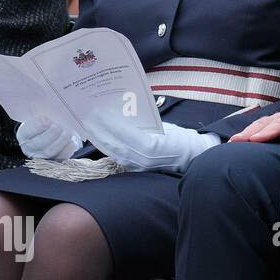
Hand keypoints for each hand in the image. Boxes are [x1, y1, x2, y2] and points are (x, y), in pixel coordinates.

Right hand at [16, 118, 79, 160]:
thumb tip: (53, 107)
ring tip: (68, 131)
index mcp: (24, 134)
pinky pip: (60, 157)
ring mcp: (41, 156)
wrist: (53, 133)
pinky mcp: (54, 160)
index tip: (47, 119)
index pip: (28, 131)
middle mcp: (29, 147)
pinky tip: (72, 141)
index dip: (37, 126)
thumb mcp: (42, 116)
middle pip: (39, 143)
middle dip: (50, 134)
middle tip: (59, 126)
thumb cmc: (47, 121)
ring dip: (60, 141)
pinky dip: (67, 148)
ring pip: (49, 151)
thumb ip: (45, 113)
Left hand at [83, 112, 218, 172]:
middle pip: (113, 142)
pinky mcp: (136, 169)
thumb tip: (122, 113)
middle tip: (87, 116)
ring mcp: (137, 166)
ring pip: (112, 150)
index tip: (97, 111)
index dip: (108, 121)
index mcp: (150, 145)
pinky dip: (107, 146)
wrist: (192, 157)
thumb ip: (142, 123)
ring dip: (98, 138)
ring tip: (89, 126)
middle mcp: (141, 158)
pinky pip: (117, 156)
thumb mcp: (163, 126)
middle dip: (98, 129)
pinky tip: (100, 138)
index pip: (122, 132)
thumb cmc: (181, 137)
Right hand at [231, 106, 279, 154]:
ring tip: (232, 142)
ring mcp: (274, 120)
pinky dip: (245, 134)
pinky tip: (235, 142)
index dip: (267, 132)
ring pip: (257, 125)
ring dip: (244, 133)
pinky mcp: (269, 125)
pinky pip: (255, 128)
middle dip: (249, 132)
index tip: (255, 139)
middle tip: (236, 141)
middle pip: (264, 124)